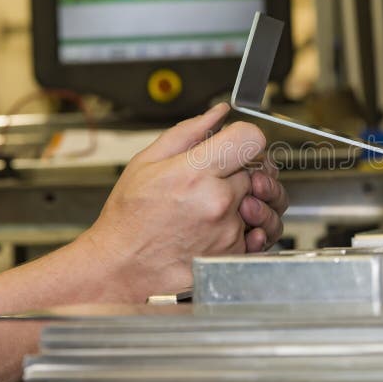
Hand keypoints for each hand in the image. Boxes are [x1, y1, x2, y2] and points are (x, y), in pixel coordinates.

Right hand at [76, 103, 287, 298]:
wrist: (122, 268)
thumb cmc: (129, 219)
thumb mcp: (147, 162)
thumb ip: (189, 132)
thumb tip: (219, 114)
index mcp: (196, 172)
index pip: (251, 139)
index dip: (245, 138)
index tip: (234, 145)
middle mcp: (218, 201)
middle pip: (258, 169)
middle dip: (242, 170)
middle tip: (218, 179)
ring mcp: (229, 230)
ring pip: (260, 200)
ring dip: (246, 200)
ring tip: (215, 205)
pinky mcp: (234, 253)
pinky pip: (257, 230)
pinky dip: (244, 227)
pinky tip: (219, 227)